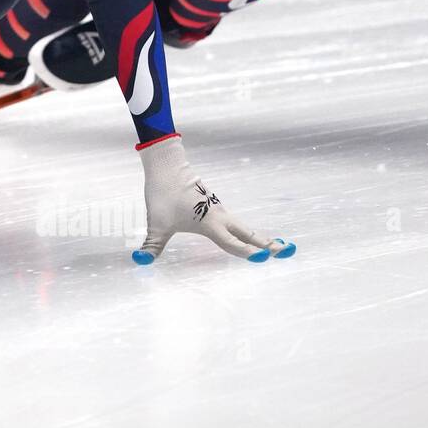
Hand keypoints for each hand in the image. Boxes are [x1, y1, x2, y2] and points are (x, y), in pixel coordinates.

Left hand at [132, 135, 295, 263]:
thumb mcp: (157, 224)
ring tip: (275, 246)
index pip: (234, 244)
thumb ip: (151, 246)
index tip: (266, 260)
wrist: (166, 165)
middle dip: (267, 244)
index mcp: (210, 224)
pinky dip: (246, 230)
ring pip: (243, 226)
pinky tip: (246, 234)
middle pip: (248, 234)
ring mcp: (218, 209)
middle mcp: (219, 217)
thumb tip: (139, 262)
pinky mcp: (212, 204)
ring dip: (259, 237)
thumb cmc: (163, 194)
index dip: (249, 254)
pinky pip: (234, 221)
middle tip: (288, 252)